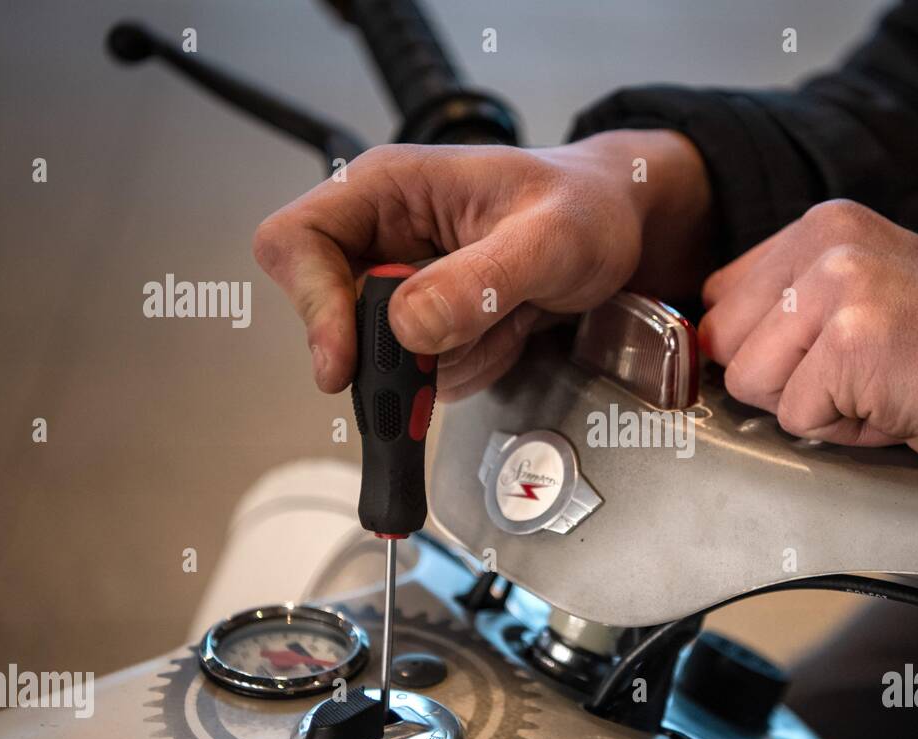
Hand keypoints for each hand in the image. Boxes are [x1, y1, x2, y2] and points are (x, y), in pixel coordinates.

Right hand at [253, 130, 710, 398]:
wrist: (622, 230)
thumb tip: (409, 325)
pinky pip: (424, 373)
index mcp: (387, 187)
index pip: (295, 244)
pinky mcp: (428, 322)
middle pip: (334, 313)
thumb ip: (480, 280)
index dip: (312, 307)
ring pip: (386, 356)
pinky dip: (473, 365)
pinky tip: (510, 330)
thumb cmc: (587, 208)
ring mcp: (402, 281)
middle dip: (404, 347)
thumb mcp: (548, 239)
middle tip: (474, 335)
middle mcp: (382, 232)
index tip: (347, 363)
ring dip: (454, 357)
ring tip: (511, 317)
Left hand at [701, 199, 917, 475]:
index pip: (720, 298)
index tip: (826, 357)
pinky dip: (842, 431)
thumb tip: (703, 341)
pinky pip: (795, 416)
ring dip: (811, 408)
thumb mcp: (863, 298)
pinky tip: (894, 404)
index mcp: (822, 224)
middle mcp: (825, 240)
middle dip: (782, 381)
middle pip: (725, 343)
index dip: (763, 349)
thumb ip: (786, 306)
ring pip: (751, 381)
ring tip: (878, 387)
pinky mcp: (851, 340)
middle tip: (859, 375)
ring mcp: (838, 284)